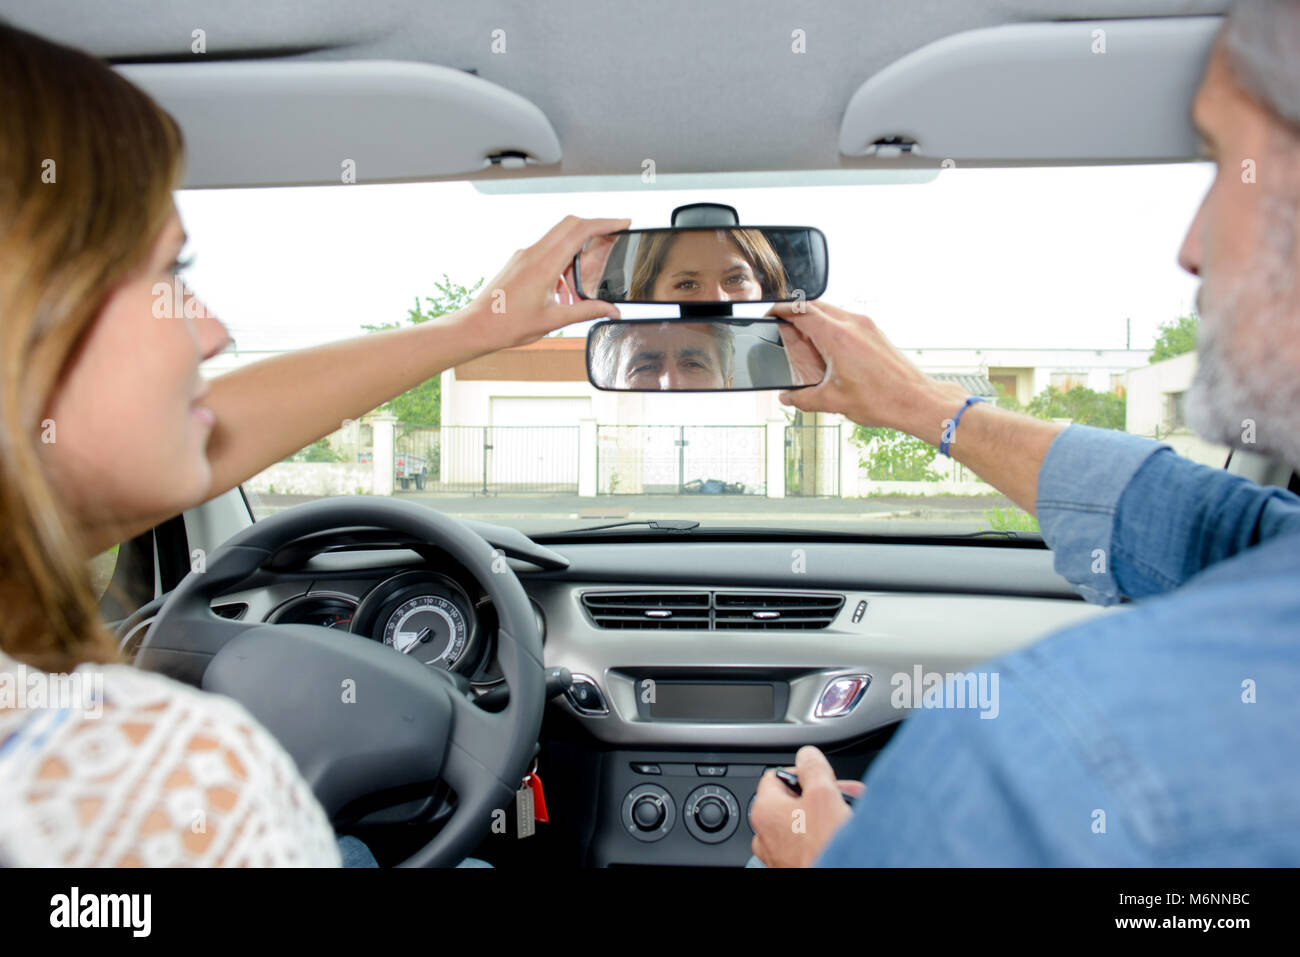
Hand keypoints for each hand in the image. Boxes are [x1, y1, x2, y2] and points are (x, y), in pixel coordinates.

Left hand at [455, 216, 631, 350]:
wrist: (476, 327)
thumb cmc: (507, 324)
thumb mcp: (553, 320)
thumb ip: (586, 311)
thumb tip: (611, 310)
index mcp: (544, 264)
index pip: (579, 231)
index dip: (605, 223)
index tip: (623, 223)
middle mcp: (533, 253)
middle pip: (570, 224)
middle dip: (595, 228)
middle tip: (613, 239)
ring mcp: (524, 255)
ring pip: (559, 239)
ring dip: (576, 254)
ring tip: (580, 286)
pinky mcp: (519, 261)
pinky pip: (547, 252)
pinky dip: (562, 263)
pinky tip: (562, 290)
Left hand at [749, 746, 865, 867]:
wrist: (838, 873)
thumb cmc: (825, 848)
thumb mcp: (822, 795)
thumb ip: (812, 768)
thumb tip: (807, 754)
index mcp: (765, 810)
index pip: (776, 776)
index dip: (802, 772)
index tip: (821, 776)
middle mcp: (766, 834)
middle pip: (793, 800)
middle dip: (822, 794)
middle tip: (844, 795)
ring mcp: (780, 854)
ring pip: (803, 822)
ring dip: (827, 813)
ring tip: (851, 814)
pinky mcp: (794, 865)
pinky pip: (808, 842)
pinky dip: (825, 834)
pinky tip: (844, 834)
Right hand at [765, 301, 965, 435]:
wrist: (915, 400)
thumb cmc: (883, 399)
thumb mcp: (834, 402)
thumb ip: (804, 398)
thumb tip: (788, 398)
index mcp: (838, 337)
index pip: (801, 311)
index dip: (781, 309)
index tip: (770, 312)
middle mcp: (853, 325)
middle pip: (816, 305)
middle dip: (795, 311)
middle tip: (782, 324)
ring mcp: (866, 326)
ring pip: (832, 310)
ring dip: (815, 318)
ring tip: (804, 337)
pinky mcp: (875, 332)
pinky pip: (846, 319)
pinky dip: (831, 325)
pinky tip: (828, 346)